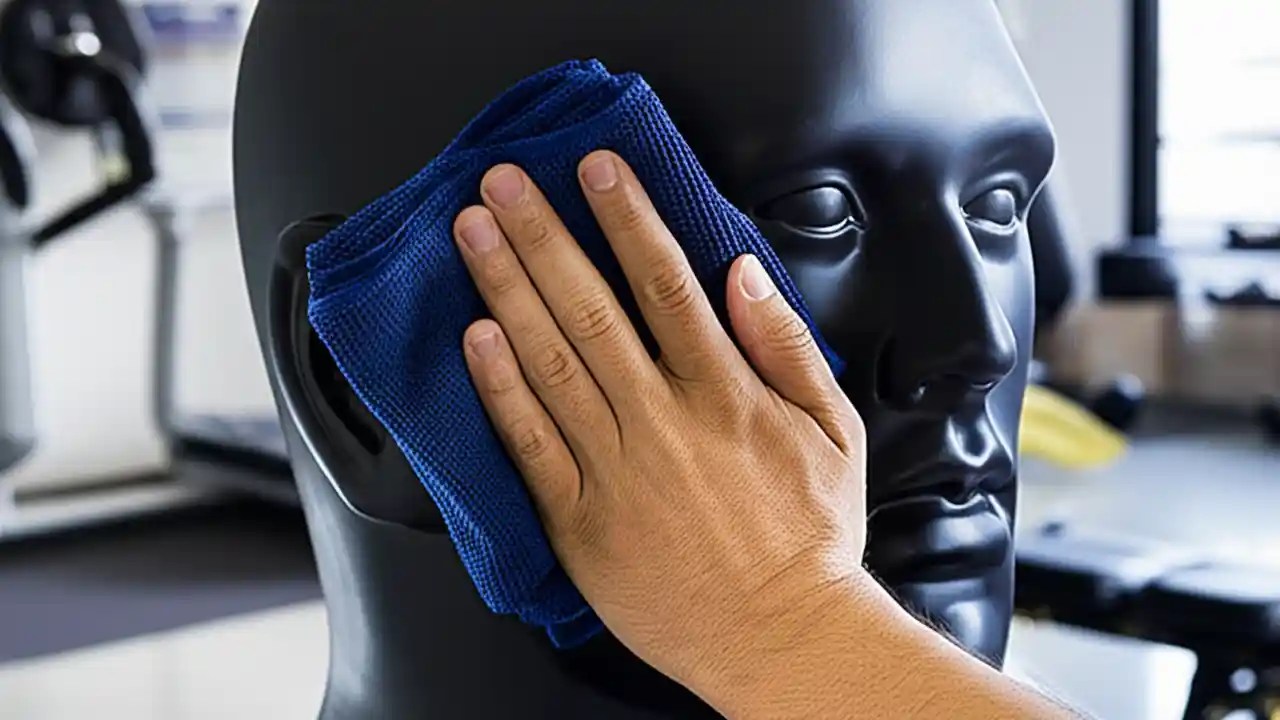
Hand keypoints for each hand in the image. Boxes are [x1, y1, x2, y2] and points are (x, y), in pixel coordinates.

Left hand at [452, 151, 868, 696]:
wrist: (780, 639)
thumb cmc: (809, 539)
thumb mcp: (834, 432)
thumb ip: (787, 347)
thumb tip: (743, 276)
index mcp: (725, 395)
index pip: (665, 285)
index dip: (625, 218)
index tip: (595, 170)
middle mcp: (663, 424)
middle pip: (591, 310)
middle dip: (544, 237)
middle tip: (503, 184)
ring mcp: (616, 472)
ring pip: (551, 364)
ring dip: (506, 291)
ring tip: (474, 236)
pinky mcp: (580, 522)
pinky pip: (531, 446)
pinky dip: (501, 390)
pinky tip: (475, 340)